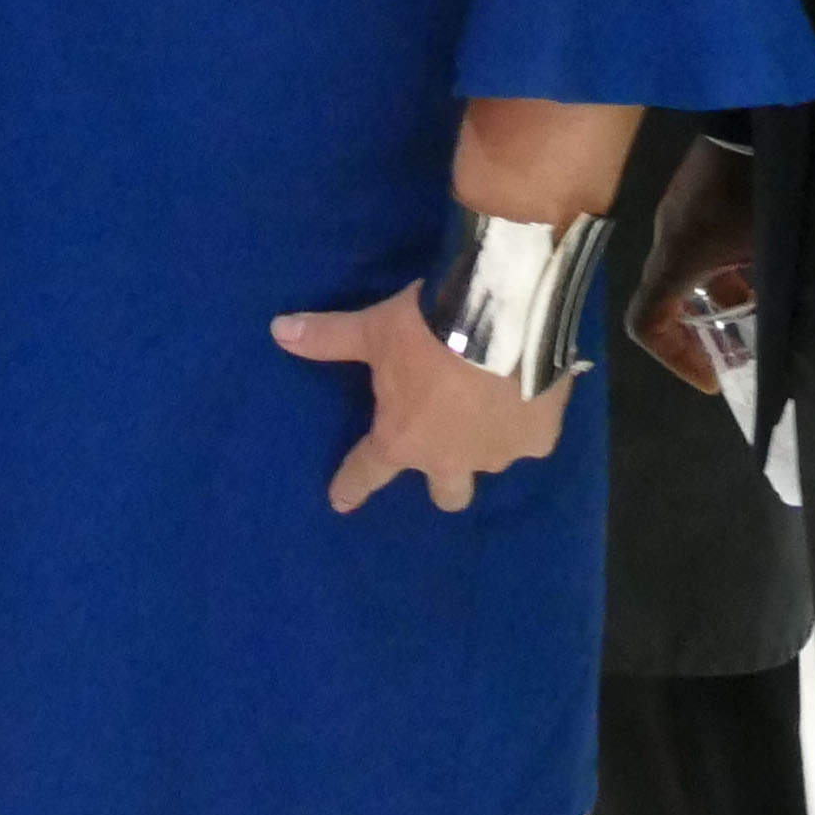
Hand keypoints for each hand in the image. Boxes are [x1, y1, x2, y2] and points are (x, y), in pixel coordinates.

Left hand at [270, 285, 572, 513]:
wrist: (503, 313)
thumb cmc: (426, 329)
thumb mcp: (373, 329)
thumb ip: (328, 337)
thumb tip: (276, 331)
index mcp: (402, 439)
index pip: (366, 472)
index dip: (351, 486)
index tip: (340, 501)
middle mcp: (450, 460)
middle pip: (446, 494)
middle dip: (442, 479)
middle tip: (442, 447)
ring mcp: (498, 454)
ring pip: (490, 464)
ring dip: (486, 442)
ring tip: (493, 404)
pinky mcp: (539, 438)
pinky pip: (531, 440)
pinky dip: (527, 421)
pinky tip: (529, 396)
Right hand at [629, 139, 755, 396]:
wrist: (744, 118)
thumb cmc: (752, 190)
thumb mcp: (766, 249)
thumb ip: (768, 292)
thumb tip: (783, 330)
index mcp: (675, 260)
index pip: (646, 323)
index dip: (673, 358)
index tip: (709, 376)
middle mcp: (664, 241)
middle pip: (663, 302)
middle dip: (695, 334)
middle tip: (732, 352)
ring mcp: (673, 215)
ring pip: (682, 275)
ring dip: (710, 298)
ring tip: (753, 308)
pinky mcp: (687, 196)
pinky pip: (692, 248)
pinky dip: (715, 269)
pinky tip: (754, 263)